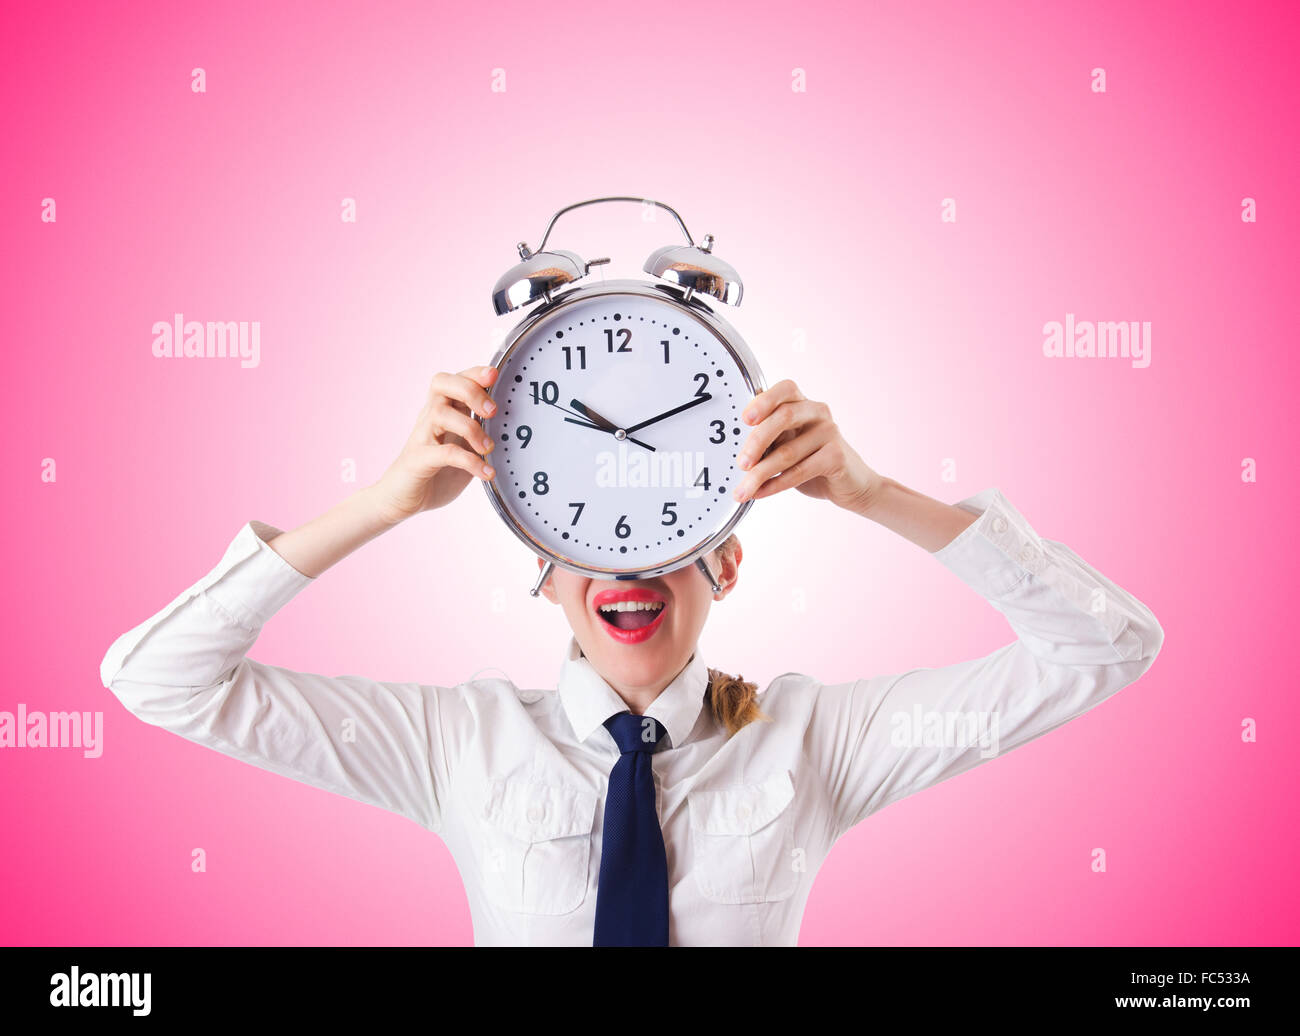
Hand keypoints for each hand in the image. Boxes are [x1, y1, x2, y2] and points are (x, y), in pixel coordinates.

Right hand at [370, 366, 498, 524]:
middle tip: (492, 411)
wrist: (404, 499)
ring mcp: (422, 437)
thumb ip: (482, 434)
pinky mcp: (418, 459)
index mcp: (443, 410)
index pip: (455, 379)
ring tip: (489, 448)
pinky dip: (469, 461)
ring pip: (440, 414)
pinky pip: (444, 453)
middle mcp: (430, 418)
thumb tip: (515, 428)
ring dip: (470, 428)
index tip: (494, 374)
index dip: (474, 373)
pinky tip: (486, 472)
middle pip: (441, 384)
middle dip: (470, 390)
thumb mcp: (465, 449)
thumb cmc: (437, 471)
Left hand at [732, 379, 885, 512]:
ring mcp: (830, 432)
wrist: (852, 485)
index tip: (744, 419)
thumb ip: (769, 438)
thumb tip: (733, 442)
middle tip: (739, 464)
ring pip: (788, 452)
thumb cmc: (813, 462)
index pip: (785, 389)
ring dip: (760, 474)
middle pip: (783, 417)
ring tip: (742, 491)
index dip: (764, 400)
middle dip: (756, 442)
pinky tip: (760, 493)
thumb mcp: (788, 445)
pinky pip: (800, 471)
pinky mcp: (837, 456)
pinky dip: (776, 484)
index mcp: (803, 404)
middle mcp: (818, 412)